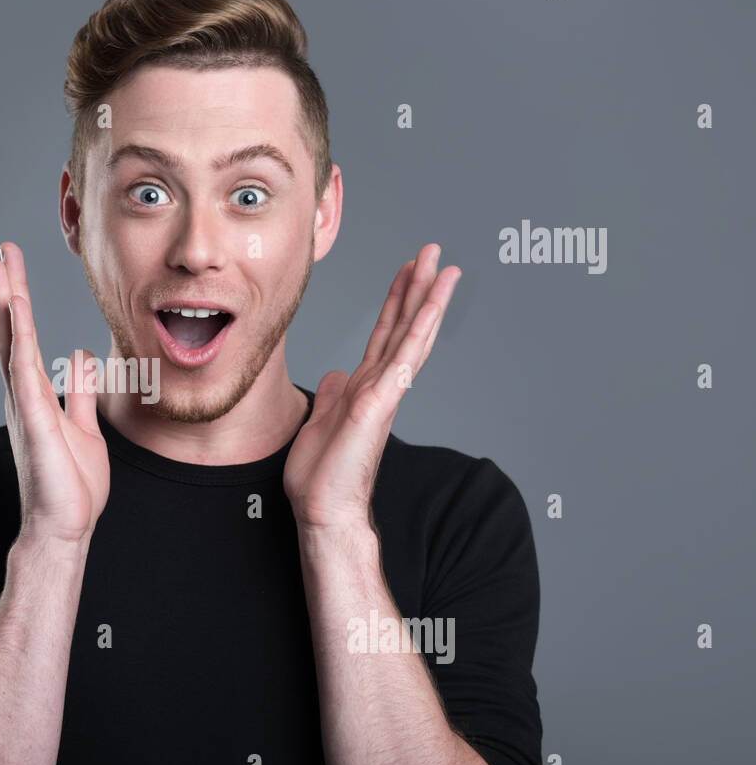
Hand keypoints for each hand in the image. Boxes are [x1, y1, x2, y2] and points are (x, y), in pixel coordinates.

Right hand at [0, 241, 109, 545]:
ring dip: (6, 303)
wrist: (64, 527)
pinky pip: (24, 370)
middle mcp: (22, 396)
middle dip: (4, 291)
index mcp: (33, 396)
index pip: (21, 339)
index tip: (9, 269)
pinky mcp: (33, 420)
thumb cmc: (71, 486)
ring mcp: (23, 407)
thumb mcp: (84, 426)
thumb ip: (78, 391)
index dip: (15, 302)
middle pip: (9, 333)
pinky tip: (18, 309)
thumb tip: (77, 354)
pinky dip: (20, 337)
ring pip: (12, 342)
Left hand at [284, 244, 460, 533]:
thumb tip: (337, 373)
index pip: (385, 335)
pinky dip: (418, 332)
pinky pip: (402, 360)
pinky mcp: (378, 405)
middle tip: (433, 252)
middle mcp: (379, 387)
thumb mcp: (320, 422)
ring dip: (427, 300)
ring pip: (410, 337)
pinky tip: (430, 308)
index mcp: (363, 388)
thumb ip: (333, 395)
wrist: (324, 512)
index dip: (397, 302)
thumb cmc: (322, 478)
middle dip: (418, 288)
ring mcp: (383, 395)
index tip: (408, 272)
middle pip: (403, 327)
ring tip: (443, 267)